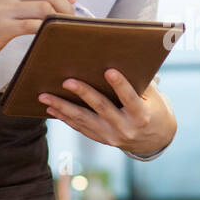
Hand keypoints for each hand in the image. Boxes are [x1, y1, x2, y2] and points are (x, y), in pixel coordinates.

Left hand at [39, 69, 175, 154]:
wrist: (154, 139)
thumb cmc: (154, 109)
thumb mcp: (154, 96)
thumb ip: (138, 82)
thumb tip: (117, 60)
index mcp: (141, 116)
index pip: (130, 98)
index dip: (120, 85)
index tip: (109, 70)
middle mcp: (125, 128)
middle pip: (101, 108)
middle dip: (83, 94)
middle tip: (67, 81)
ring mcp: (111, 137)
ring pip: (84, 120)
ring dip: (62, 107)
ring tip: (45, 97)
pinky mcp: (102, 140)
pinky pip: (80, 128)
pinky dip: (65, 118)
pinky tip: (51, 108)